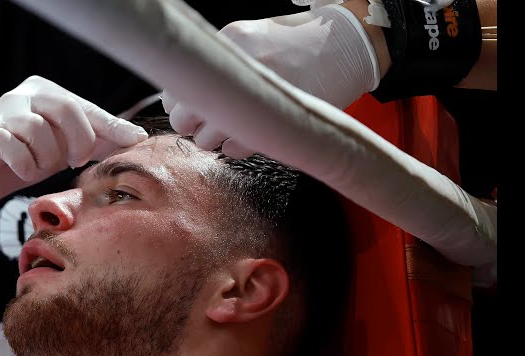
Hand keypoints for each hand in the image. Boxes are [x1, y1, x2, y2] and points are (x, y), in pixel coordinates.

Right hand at [0, 75, 148, 227]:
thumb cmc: (16, 162)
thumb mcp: (58, 150)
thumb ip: (92, 142)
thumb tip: (136, 139)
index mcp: (45, 92)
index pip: (86, 106)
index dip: (111, 126)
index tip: (136, 142)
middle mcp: (24, 94)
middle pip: (67, 109)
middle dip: (79, 141)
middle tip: (75, 161)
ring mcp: (3, 112)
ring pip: (40, 130)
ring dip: (46, 157)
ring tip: (39, 167)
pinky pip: (15, 147)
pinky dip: (25, 165)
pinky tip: (22, 171)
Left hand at [162, 2, 380, 157]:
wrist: (346, 46)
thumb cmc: (298, 43)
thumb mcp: (253, 36)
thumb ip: (221, 62)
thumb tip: (187, 91)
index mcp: (229, 45)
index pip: (177, 86)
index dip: (179, 104)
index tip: (187, 108)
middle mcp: (237, 72)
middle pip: (185, 118)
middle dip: (190, 124)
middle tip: (206, 121)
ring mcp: (254, 101)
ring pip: (206, 139)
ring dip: (213, 138)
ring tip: (232, 126)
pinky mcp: (272, 125)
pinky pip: (235, 150)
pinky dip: (236, 147)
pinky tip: (249, 133)